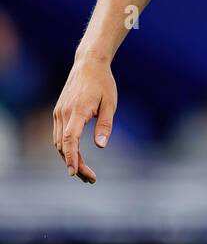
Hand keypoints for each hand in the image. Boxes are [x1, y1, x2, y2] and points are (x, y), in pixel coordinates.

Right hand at [53, 55, 117, 182]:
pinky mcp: (59, 112)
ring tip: (86, 173)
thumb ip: (105, 125)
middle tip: (91, 179)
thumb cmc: (103, 83)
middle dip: (75, 165)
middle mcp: (64, 113)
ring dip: (69, 159)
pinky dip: (66, 148)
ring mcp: (59, 112)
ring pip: (59, 143)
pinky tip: (77, 156)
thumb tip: (101, 146)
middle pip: (63, 146)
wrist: (88, 64)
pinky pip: (59, 135)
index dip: (71, 158)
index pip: (70, 140)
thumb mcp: (110, 103)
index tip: (74, 173)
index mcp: (77, 111)